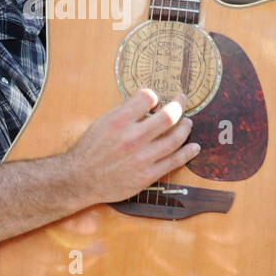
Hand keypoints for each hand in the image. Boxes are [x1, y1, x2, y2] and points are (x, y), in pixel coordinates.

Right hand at [65, 87, 200, 207]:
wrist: (81, 179)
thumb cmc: (90, 149)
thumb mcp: (102, 122)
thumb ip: (125, 111)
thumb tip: (148, 100)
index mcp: (118, 121)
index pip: (147, 97)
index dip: (154, 95)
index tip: (156, 99)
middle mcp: (132, 138)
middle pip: (168, 117)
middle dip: (179, 105)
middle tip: (182, 101)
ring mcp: (142, 158)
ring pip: (175, 139)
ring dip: (185, 127)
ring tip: (188, 123)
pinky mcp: (147, 175)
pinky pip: (174, 162)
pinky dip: (187, 153)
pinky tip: (194, 147)